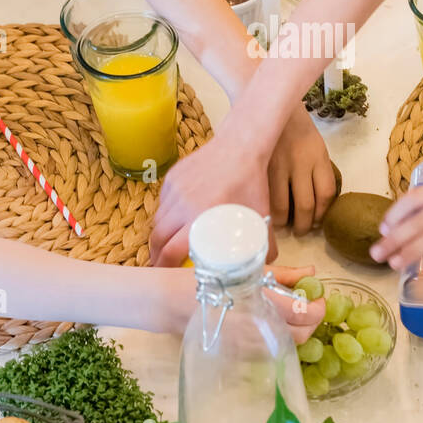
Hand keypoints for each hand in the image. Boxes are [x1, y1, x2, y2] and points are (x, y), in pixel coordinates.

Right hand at [149, 136, 271, 267]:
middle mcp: (180, 206)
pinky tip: (176, 219)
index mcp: (199, 219)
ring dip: (161, 235)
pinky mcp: (171, 178)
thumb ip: (263, 247)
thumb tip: (265, 269)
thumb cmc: (252, 184)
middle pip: (157, 239)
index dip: (165, 267)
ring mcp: (173, 191)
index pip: (170, 251)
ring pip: (157, 220)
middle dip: (156, 255)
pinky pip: (162, 203)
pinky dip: (165, 215)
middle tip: (162, 265)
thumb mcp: (261, 218)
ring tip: (168, 244)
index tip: (165, 276)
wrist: (241, 146)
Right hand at [156, 261, 323, 339]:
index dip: (319, 308)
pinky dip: (276, 339)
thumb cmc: (208, 277)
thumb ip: (283, 274)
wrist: (170, 301)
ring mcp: (247, 346)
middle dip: (310, 323)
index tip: (320, 298)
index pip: (303, 313)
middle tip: (306, 306)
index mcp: (260, 302)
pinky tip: (270, 324)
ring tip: (288, 313)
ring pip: (285, 346)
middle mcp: (257, 328)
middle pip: (301, 336)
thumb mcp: (247, 269)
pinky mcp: (238, 355)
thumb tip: (312, 273)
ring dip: (294, 332)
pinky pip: (268, 350)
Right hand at [267, 106, 336, 234]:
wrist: (266, 101)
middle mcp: (300, 161)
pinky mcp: (258, 167)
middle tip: (300, 231)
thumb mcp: (313, 144)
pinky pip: (263, 196)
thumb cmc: (291, 125)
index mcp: (318, 155)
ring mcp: (277, 165)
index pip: (326, 193)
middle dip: (303, 225)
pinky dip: (265, 210)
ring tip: (282, 226)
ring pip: (282, 206)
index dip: (322, 213)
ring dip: (283, 222)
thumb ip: (315, 169)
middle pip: (306, 205)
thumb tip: (313, 202)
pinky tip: (266, 214)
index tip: (317, 222)